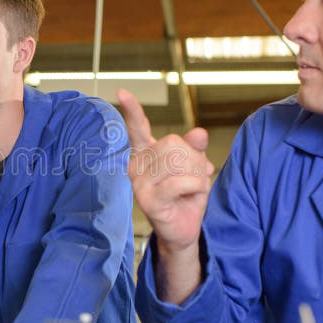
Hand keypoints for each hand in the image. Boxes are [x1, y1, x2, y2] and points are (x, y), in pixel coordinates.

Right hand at [117, 89, 213, 302]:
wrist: (183, 231)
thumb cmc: (186, 197)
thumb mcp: (195, 168)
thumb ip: (194, 148)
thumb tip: (199, 133)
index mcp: (145, 154)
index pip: (137, 128)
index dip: (131, 110)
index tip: (121, 92)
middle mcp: (137, 166)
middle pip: (173, 144)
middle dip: (195, 158)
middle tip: (200, 174)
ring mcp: (139, 183)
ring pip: (179, 163)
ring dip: (198, 174)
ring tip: (196, 187)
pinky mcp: (148, 200)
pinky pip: (180, 182)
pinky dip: (197, 186)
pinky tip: (195, 195)